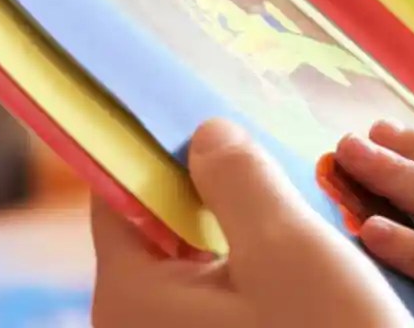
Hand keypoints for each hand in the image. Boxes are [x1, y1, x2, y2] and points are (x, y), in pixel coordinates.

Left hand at [91, 119, 413, 327]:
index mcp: (129, 297)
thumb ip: (238, 177)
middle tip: (260, 146)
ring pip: (196, 258)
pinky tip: (295, 246)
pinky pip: (221, 291)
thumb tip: (205, 133)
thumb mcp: (288, 246)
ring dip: (238, 222)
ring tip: (288, 191)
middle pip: (157, 225)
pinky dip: (250, 261)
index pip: (117, 195)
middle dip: (209, 184)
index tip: (201, 107)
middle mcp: (137, 327)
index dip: (157, 147)